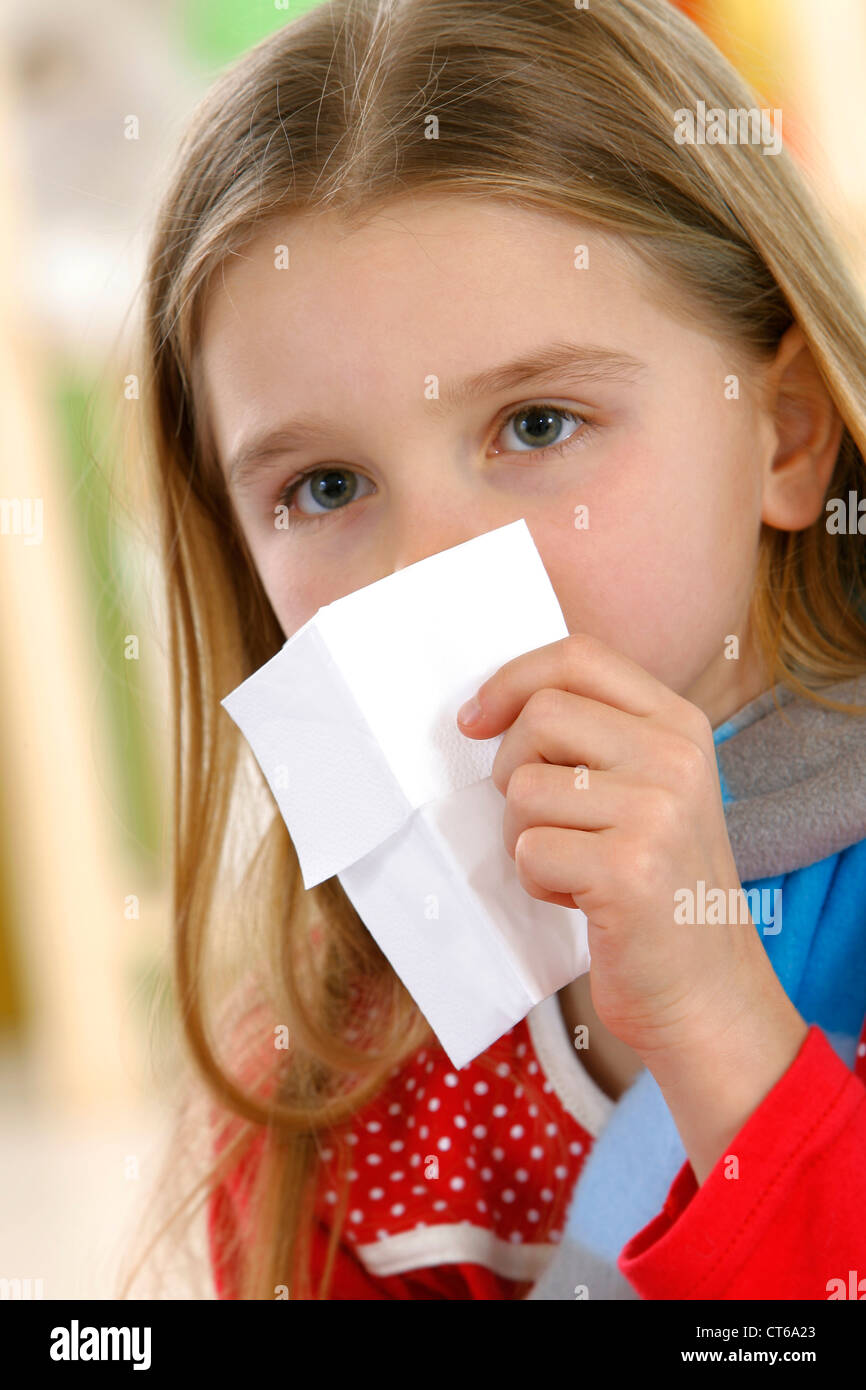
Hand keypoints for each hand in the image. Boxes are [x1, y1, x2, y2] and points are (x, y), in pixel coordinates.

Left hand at [455, 632, 781, 1070]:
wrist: (708, 992)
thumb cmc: (656, 889)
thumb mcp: (650, 790)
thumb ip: (595, 737)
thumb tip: (487, 706)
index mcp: (680, 724)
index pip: (578, 657)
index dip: (512, 679)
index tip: (476, 720)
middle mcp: (676, 757)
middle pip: (540, 715)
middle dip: (511, 767)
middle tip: (536, 816)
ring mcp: (657, 812)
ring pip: (524, 788)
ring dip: (525, 835)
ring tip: (573, 867)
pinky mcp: (628, 871)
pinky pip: (528, 849)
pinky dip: (536, 881)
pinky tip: (580, 900)